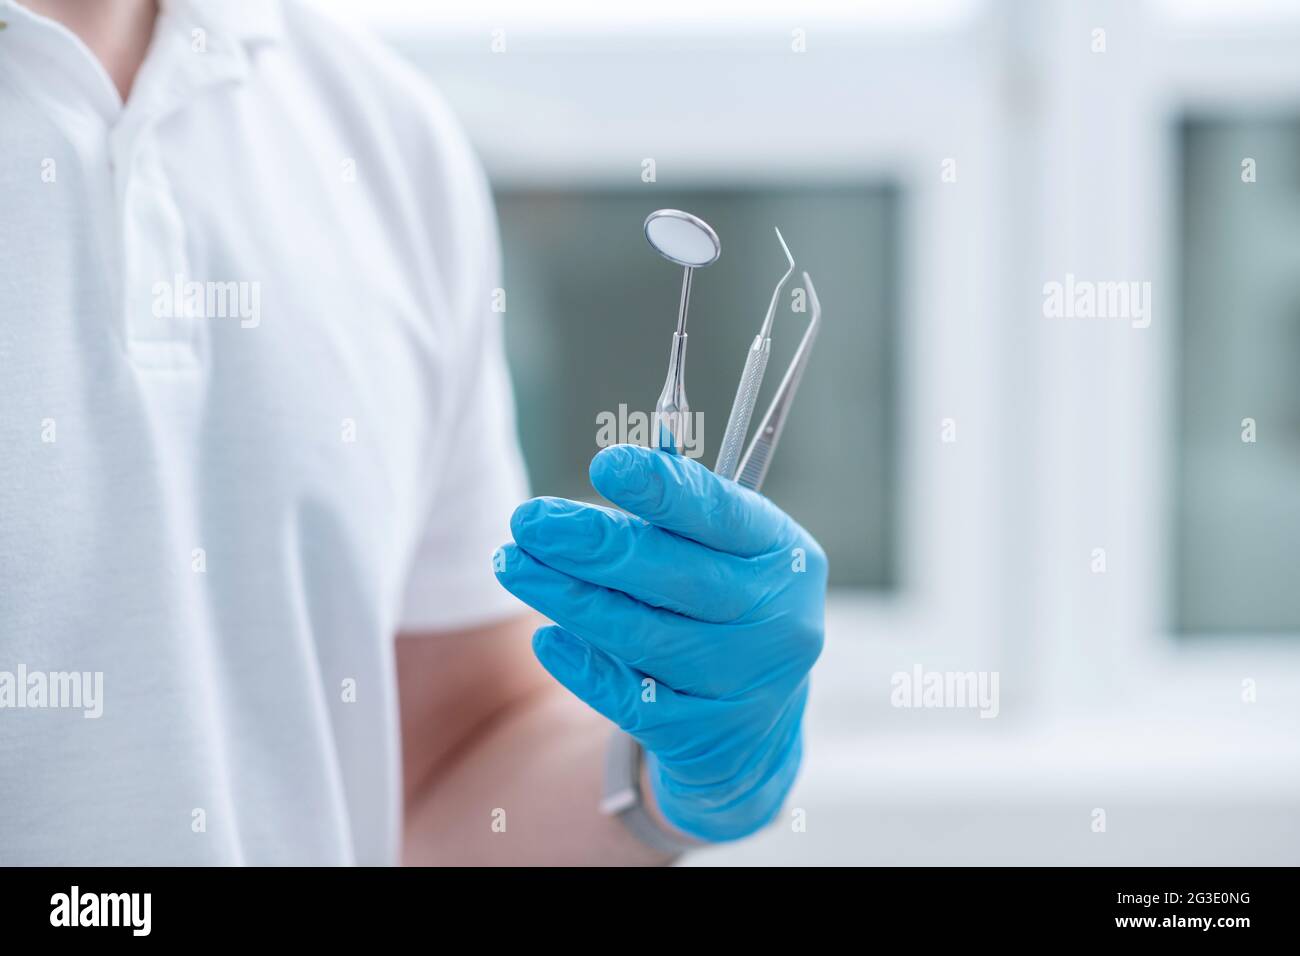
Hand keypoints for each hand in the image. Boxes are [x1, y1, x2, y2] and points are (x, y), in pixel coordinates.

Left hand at [493, 444, 826, 841]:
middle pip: (671, 574)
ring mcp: (745, 681)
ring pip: (641, 635)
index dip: (663, 488)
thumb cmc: (724, 607)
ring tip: (512, 564)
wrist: (752, 730)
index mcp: (783, 553)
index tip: (605, 464)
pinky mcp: (708, 736)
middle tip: (527, 521)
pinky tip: (545, 638)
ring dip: (566, 597)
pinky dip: (584, 666)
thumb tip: (617, 458)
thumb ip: (678, 510)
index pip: (721, 513)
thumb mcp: (726, 553)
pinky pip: (632, 699)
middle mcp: (777, 618)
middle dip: (591, 543)